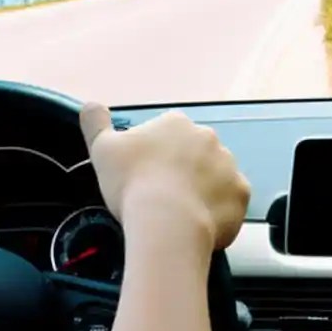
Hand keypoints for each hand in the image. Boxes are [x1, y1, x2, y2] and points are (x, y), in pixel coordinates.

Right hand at [80, 104, 249, 264]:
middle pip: (193, 153)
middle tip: (161, 196)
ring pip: (214, 176)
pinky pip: (229, 200)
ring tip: (180, 213)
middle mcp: (208, 138)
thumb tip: (90, 105)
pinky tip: (199, 223)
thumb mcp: (102, 149)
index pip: (166, 134)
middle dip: (181, 170)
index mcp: (176, 124)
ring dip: (201, 189)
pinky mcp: (241, 194)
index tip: (143, 176)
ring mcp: (229, 165)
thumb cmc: (133, 185)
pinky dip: (218, 210)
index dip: (153, 156)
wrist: (168, 224)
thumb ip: (95, 122)